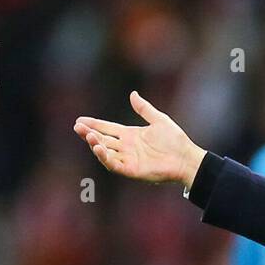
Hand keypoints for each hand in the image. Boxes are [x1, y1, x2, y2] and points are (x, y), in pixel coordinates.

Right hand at [74, 90, 206, 185]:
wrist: (186, 157)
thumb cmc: (175, 140)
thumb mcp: (159, 120)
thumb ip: (144, 109)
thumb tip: (132, 94)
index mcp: (131, 135)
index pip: (108, 128)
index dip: (94, 124)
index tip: (80, 119)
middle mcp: (127, 148)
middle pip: (103, 139)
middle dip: (89, 134)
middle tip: (77, 127)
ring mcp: (128, 159)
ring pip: (106, 152)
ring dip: (95, 144)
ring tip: (87, 136)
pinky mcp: (132, 170)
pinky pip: (114, 165)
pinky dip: (105, 157)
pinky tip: (98, 147)